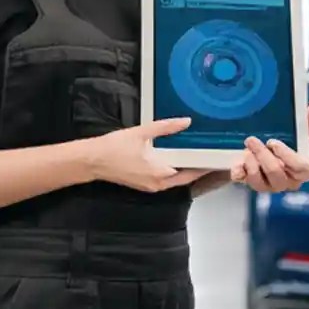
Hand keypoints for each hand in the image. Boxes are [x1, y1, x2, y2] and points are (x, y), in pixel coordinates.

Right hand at [88, 118, 206, 192]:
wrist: (93, 160)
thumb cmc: (114, 148)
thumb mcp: (142, 132)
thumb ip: (166, 127)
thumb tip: (186, 121)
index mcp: (160, 173)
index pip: (191, 172)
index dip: (204, 165)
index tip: (216, 157)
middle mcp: (158, 184)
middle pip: (185, 178)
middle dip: (198, 168)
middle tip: (210, 155)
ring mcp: (151, 187)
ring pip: (175, 180)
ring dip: (186, 170)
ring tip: (197, 156)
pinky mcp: (145, 185)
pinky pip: (165, 180)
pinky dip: (174, 172)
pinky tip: (176, 160)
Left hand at [231, 102, 308, 192]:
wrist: (270, 154)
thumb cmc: (290, 144)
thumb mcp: (300, 133)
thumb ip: (308, 121)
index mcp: (303, 171)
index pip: (301, 169)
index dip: (287, 156)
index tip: (273, 142)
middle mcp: (288, 182)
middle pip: (275, 173)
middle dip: (262, 156)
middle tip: (251, 140)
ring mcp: (270, 186)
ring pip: (259, 182)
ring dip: (250, 163)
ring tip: (246, 149)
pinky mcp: (254, 185)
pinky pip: (244, 182)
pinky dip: (239, 171)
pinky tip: (237, 163)